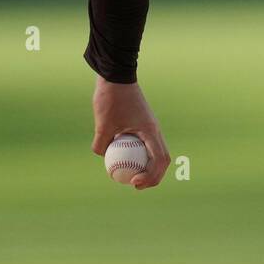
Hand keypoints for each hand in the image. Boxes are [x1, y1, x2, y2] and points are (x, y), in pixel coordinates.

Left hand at [91, 75, 171, 189]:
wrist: (117, 77)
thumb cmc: (111, 99)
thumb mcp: (102, 124)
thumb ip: (101, 144)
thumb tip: (102, 158)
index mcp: (150, 131)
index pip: (159, 160)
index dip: (150, 176)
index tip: (134, 182)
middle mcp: (155, 130)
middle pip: (162, 160)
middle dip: (153, 177)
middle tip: (135, 186)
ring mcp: (151, 128)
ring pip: (157, 153)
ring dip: (149, 168)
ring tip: (132, 177)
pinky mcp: (144, 125)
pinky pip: (147, 146)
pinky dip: (141, 157)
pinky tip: (125, 160)